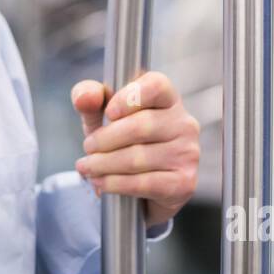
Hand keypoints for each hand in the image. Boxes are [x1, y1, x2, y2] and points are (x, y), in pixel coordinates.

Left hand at [71, 71, 199, 228]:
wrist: (140, 187)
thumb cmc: (120, 139)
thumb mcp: (100, 114)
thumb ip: (88, 97)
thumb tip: (86, 97)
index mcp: (167, 97)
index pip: (157, 86)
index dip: (129, 98)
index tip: (108, 113)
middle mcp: (184, 123)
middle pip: (141, 126)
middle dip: (105, 139)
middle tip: (87, 147)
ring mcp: (187, 153)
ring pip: (138, 158)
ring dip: (104, 164)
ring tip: (87, 167)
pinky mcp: (184, 182)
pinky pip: (144, 183)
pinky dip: (115, 184)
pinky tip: (100, 183)